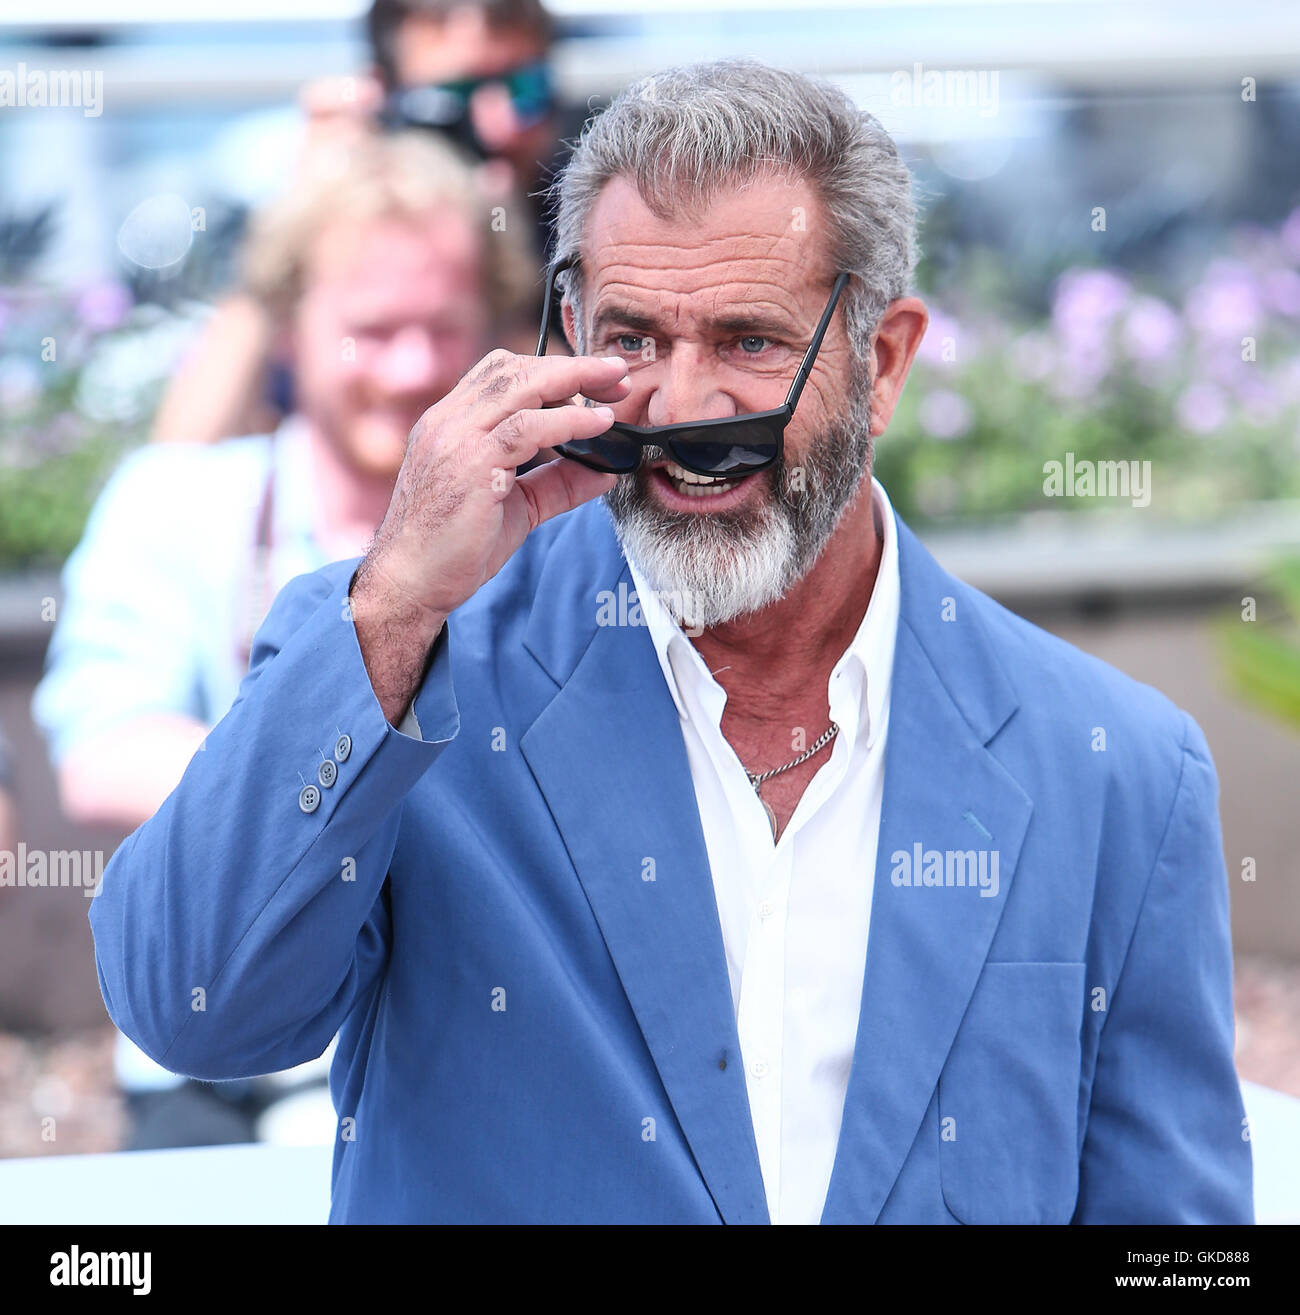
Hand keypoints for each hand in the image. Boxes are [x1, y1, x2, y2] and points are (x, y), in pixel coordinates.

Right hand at [353, 349, 629, 627]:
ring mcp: (455, 438)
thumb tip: (605, 472)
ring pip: (520, 386)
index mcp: (450, 424)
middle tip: (616, 373)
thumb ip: (557, 484)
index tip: (593, 378)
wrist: (410, 583)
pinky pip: (526, 428)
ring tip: (615, 387)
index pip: (500, 373)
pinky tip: (599, 424)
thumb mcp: (517, 507)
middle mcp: (448, 421)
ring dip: (575, 379)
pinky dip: (569, 421)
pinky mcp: (469, 464)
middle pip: (514, 369)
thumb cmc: (453, 549)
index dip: (550, 369)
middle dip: (571, 366)